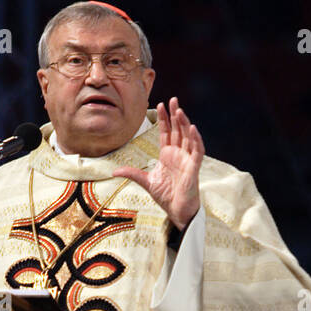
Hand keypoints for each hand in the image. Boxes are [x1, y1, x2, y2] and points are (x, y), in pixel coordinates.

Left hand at [113, 98, 202, 229]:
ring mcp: (187, 159)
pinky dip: (196, 139)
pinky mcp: (194, 167)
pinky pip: (197, 150)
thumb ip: (132, 173)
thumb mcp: (146, 182)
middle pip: (178, 129)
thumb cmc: (166, 196)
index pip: (166, 132)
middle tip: (172, 99)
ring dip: (185, 123)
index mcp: (168, 155)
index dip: (164, 119)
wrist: (177, 210)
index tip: (159, 105)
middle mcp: (178, 154)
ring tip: (179, 110)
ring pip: (188, 136)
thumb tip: (114, 171)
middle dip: (175, 114)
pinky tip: (192, 128)